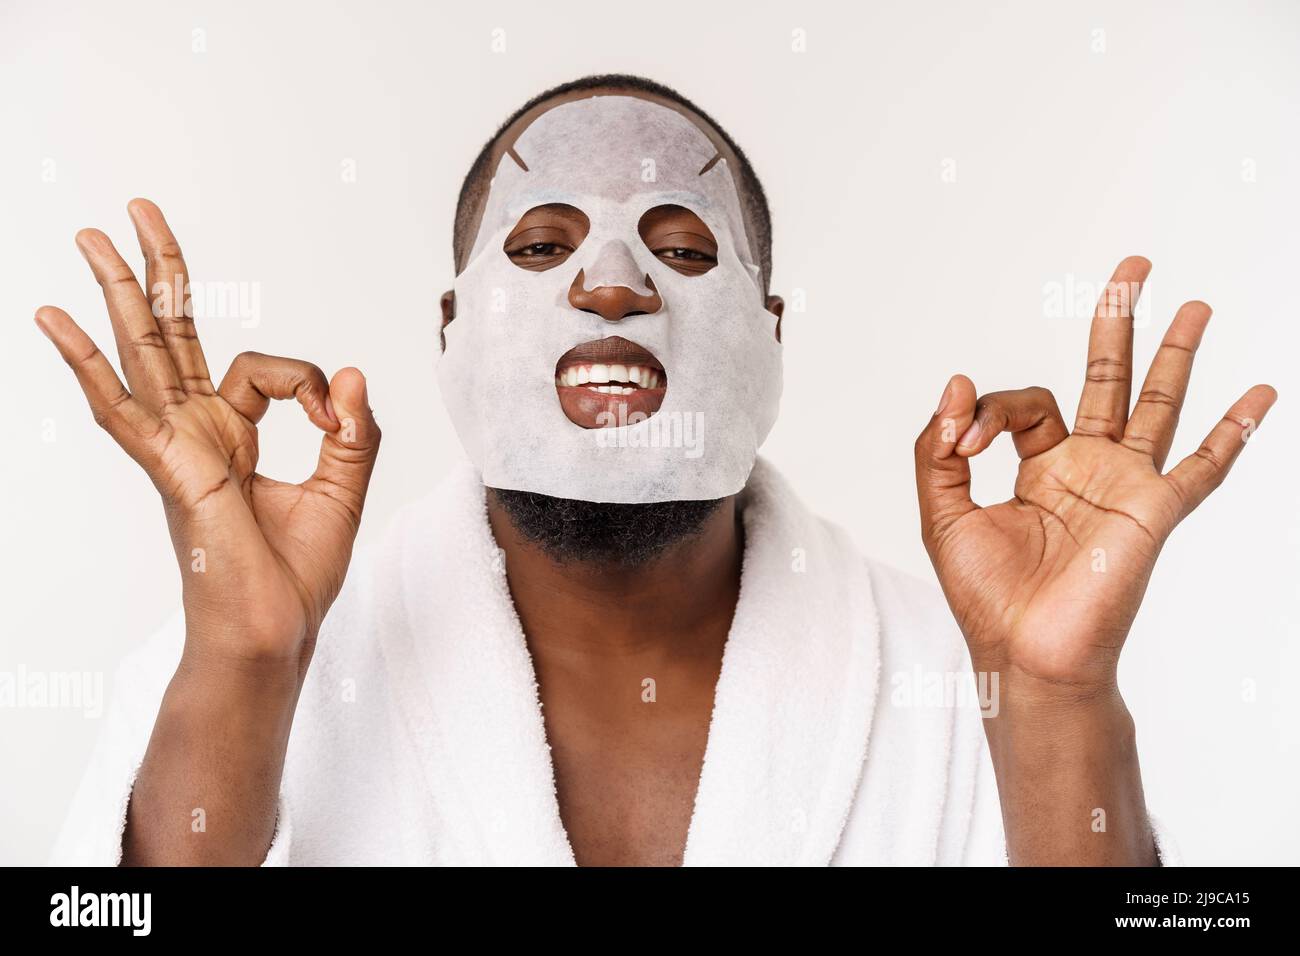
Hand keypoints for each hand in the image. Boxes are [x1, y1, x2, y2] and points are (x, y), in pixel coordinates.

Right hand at [35, 199, 380, 671]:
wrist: (273, 632)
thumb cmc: (295, 576)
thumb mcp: (344, 491)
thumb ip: (354, 431)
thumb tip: (353, 373)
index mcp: (234, 437)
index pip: (263, 371)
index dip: (310, 380)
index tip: (338, 415)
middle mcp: (196, 433)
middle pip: (173, 335)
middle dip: (160, 273)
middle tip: (139, 211)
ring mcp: (176, 448)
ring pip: (142, 352)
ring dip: (118, 292)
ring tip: (90, 234)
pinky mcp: (168, 468)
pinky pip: (120, 408)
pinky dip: (86, 363)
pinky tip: (52, 317)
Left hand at [915, 256, 1274, 696]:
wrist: (1027, 654)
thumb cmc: (987, 596)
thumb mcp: (943, 513)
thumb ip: (939, 448)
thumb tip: (955, 384)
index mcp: (1038, 468)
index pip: (1023, 404)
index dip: (988, 410)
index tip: (963, 440)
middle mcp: (1087, 469)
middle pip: (1107, 379)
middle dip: (1118, 322)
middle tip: (1133, 266)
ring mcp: (1126, 486)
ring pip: (1158, 405)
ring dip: (1176, 354)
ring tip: (1194, 305)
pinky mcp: (1155, 510)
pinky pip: (1204, 466)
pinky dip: (1235, 432)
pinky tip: (1260, 394)